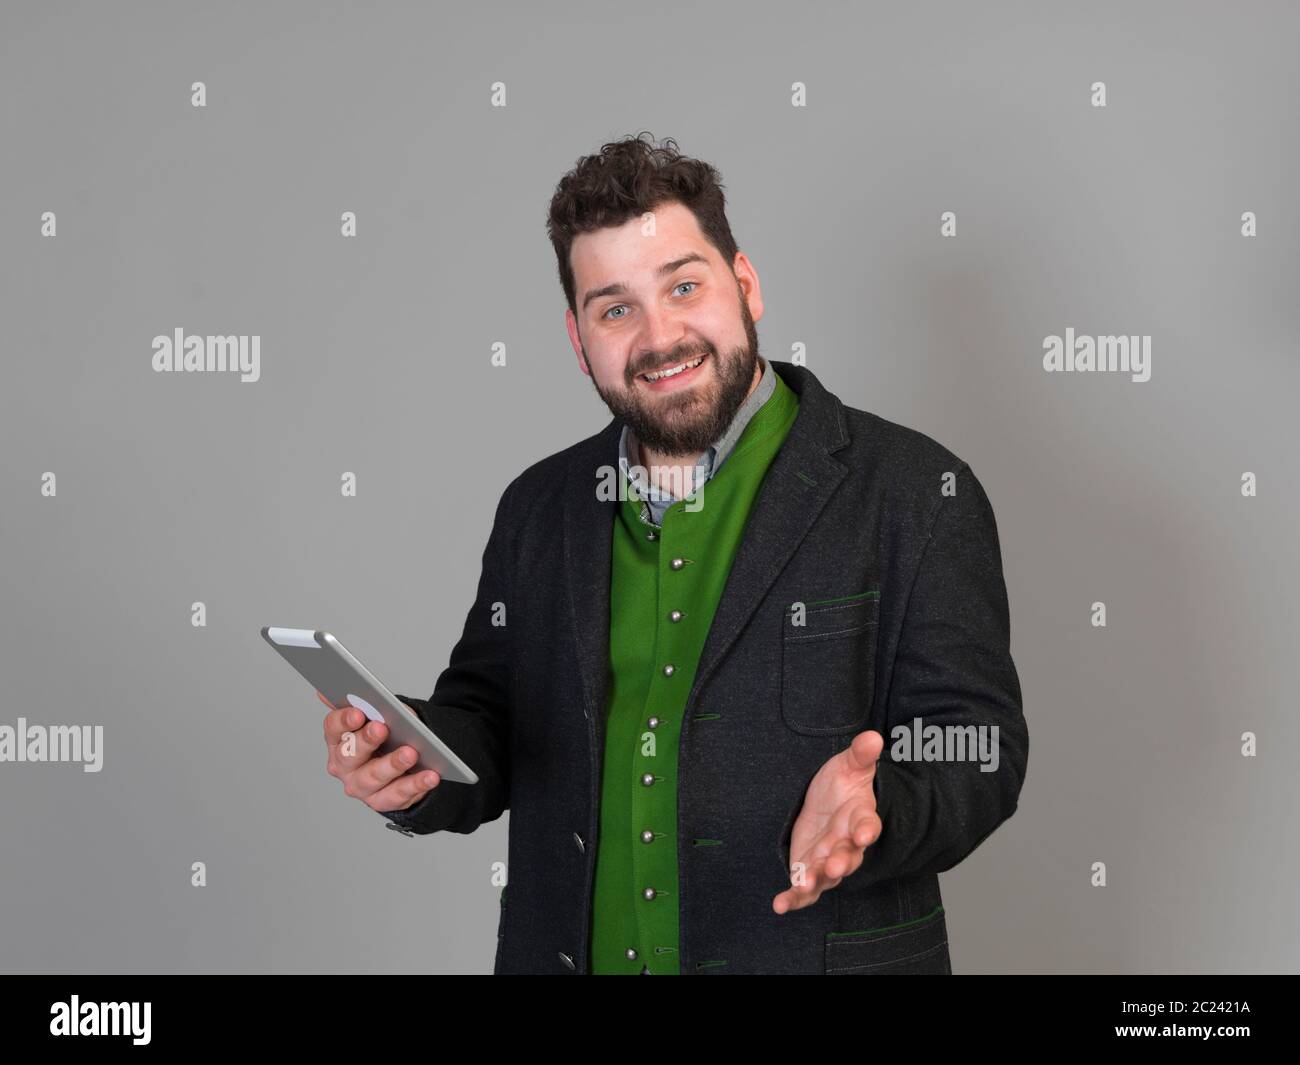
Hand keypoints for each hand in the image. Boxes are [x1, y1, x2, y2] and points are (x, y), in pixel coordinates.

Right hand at [318, 691, 440, 812]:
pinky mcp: (381, 801)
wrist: (405, 760)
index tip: (358, 712)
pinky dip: (415, 785)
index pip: (333, 729)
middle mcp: (344, 765)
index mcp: (338, 740)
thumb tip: (332, 689)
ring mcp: (361, 786)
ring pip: (373, 777)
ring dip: (392, 764)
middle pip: (350, 755)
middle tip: (382, 728)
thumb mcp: (380, 713)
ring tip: (411, 753)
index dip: (344, 721)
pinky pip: (398, 795)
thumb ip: (362, 701)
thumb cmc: (388, 733)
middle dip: (366, 741)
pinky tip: (431, 775)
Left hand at [773, 729, 883, 913]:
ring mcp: (829, 860)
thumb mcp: (848, 765)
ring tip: (802, 887)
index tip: (865, 832)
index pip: (868, 824)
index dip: (867, 829)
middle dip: (841, 861)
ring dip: (815, 882)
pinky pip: (804, 889)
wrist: (827, 804)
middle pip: (848, 856)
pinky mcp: (811, 871)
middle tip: (834, 866)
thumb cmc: (841, 785)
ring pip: (826, 876)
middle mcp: (847, 844)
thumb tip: (873, 736)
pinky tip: (780, 905)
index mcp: (860, 818)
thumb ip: (860, 755)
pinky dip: (793, 898)